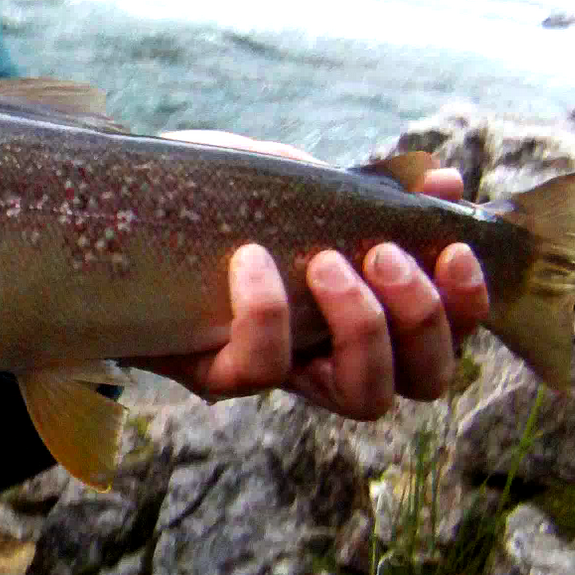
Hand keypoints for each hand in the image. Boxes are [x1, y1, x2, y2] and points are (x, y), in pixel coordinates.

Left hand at [126, 132, 490, 419]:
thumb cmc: (209, 200)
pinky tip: (249, 259)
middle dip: (424, 319)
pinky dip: (265, 314)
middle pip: (422, 382)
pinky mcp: (212, 374)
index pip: (444, 338)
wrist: (105, 214)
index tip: (457, 246)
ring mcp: (276, 370)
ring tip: (328, 261)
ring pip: (360, 398)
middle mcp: (328, 355)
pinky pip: (259, 373)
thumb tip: (446, 177)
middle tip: (384, 256)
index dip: (469, 306)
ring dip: (364, 328)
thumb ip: (364, 189)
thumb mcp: (291, 182)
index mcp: (357, 313)